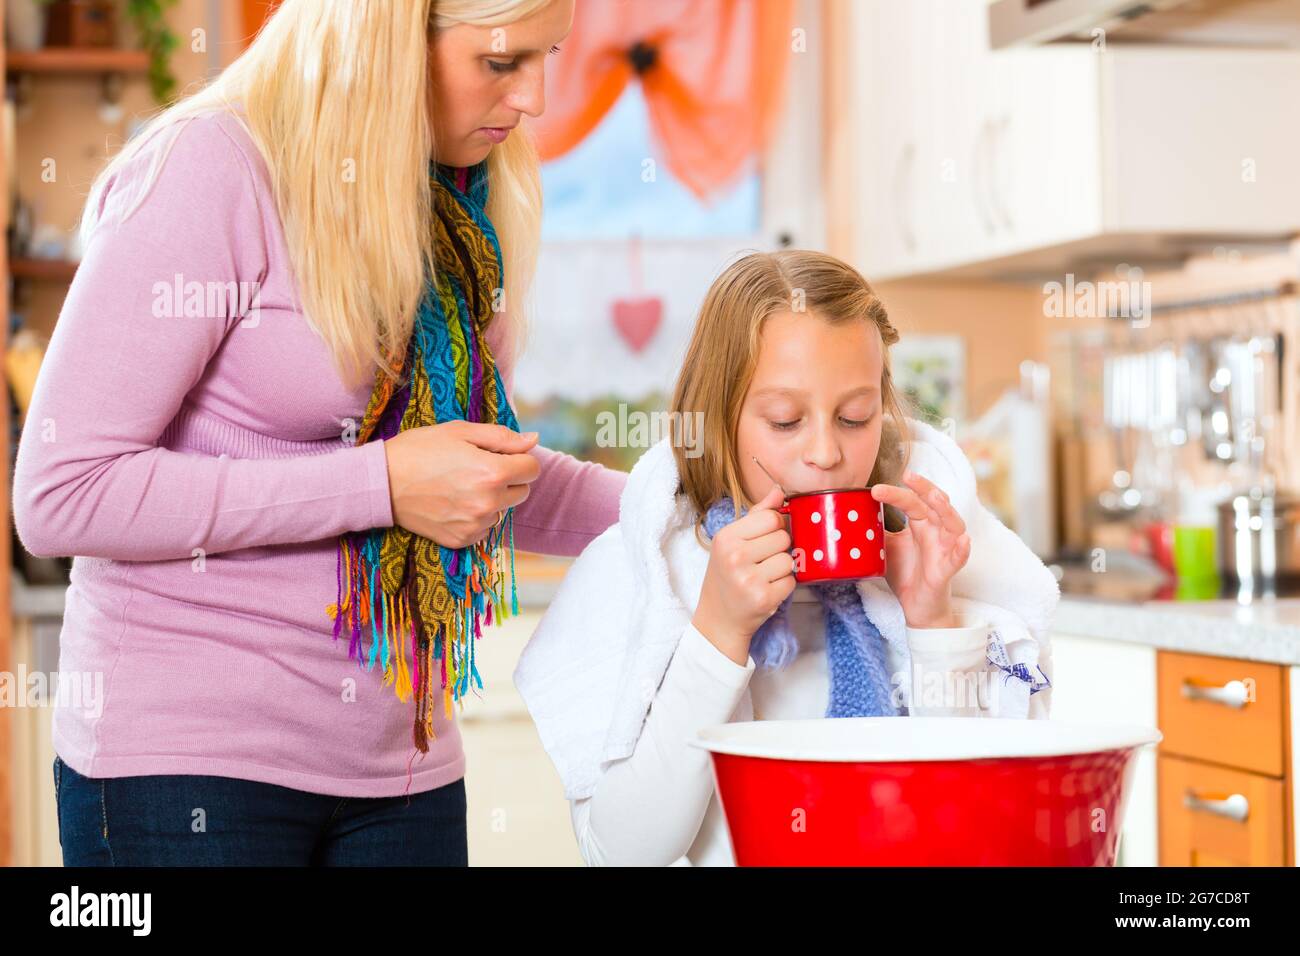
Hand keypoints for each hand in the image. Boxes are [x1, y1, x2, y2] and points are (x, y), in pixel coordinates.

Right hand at [382, 421, 539, 548]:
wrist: (381, 483)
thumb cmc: (420, 450)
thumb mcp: (460, 431)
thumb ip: (502, 437)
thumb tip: (534, 440)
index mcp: (492, 472)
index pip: (532, 469)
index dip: (519, 459)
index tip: (501, 456)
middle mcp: (488, 503)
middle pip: (522, 492)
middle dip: (508, 479)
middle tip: (478, 469)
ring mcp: (475, 525)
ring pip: (503, 511)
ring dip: (492, 500)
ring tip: (461, 486)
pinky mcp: (462, 540)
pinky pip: (485, 528)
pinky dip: (476, 517)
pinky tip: (454, 504)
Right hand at [691, 483, 796, 665]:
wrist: (719, 619)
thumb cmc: (726, 576)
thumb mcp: (732, 542)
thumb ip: (756, 515)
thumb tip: (778, 491)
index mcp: (726, 537)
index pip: (771, 517)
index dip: (775, 527)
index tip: (765, 539)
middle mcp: (735, 556)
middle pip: (784, 537)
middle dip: (779, 549)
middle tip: (761, 562)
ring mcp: (749, 579)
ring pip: (789, 560)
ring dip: (782, 570)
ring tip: (764, 577)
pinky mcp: (764, 598)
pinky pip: (792, 581)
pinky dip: (783, 587)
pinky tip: (767, 590)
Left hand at [870, 470, 969, 627]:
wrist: (916, 606)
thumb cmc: (906, 572)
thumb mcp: (885, 547)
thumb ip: (876, 529)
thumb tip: (850, 514)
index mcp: (922, 524)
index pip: (913, 501)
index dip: (897, 492)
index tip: (875, 489)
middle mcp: (936, 532)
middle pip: (936, 504)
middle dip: (924, 488)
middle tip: (909, 476)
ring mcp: (945, 550)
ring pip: (953, 525)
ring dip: (946, 510)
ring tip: (936, 498)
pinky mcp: (947, 571)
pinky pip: (958, 559)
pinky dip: (962, 549)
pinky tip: (963, 540)